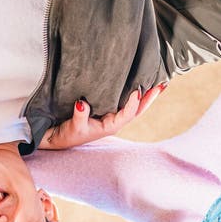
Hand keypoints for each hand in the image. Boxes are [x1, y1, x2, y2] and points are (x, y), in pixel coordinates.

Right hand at [38, 84, 166, 150]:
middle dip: (150, 98)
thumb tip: (82, 103)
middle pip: (137, 110)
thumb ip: (79, 115)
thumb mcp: (72, 127)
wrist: (58, 139)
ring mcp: (112, 116)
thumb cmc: (66, 135)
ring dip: (146, 95)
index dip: (134, 103)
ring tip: (159, 82)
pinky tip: (140, 84)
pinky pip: (125, 102)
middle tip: (162, 85)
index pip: (127, 115)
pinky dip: (135, 94)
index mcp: (109, 126)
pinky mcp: (107, 110)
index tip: (138, 90)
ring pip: (134, 106)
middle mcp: (114, 121)